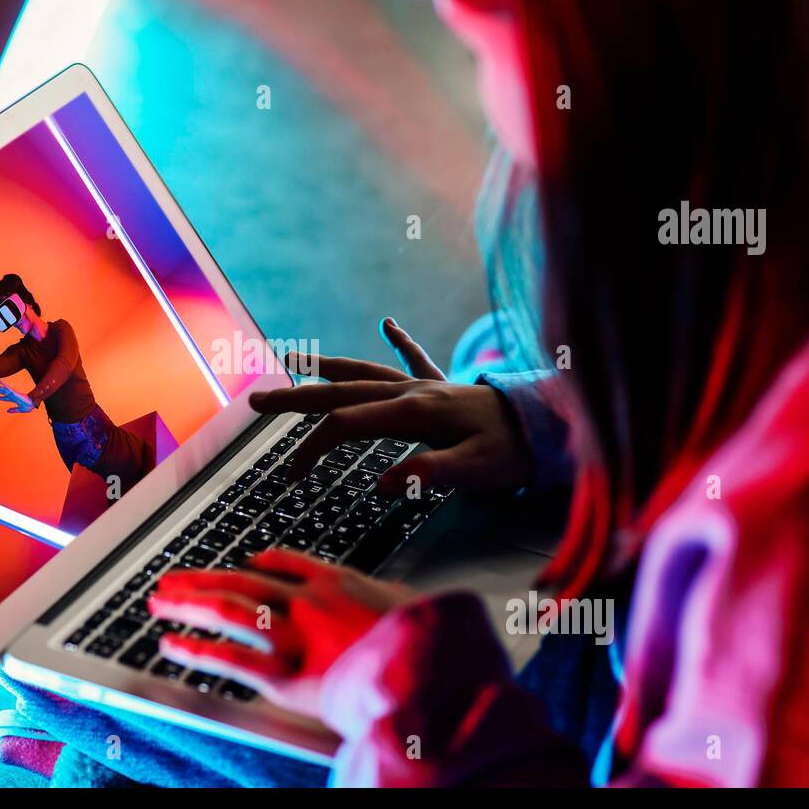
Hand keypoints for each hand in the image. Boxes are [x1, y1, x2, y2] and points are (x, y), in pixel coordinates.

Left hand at [0, 380, 33, 412]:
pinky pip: (8, 388)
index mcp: (14, 399)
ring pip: (4, 389)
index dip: (0, 397)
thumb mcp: (20, 410)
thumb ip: (13, 410)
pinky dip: (3, 384)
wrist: (33, 404)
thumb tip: (7, 411)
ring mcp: (13, 393)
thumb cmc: (28, 407)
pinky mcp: (14, 392)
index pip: (5, 398)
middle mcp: (13, 395)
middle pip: (3, 392)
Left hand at [149, 549, 414, 717]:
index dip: (261, 564)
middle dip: (202, 580)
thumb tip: (390, 594)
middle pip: (243, 581)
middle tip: (170, 580)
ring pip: (228, 609)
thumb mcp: (410, 603)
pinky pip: (230, 659)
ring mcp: (294, 635)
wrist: (428, 672)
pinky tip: (172, 644)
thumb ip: (388, 597)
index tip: (244, 564)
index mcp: (338, 582)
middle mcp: (308, 602)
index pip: (288, 563)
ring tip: (158, 602)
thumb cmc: (427, 641)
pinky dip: (197, 651)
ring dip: (188, 604)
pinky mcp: (286, 675)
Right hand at [249, 317, 532, 493]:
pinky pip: (416, 360)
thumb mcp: (476, 470)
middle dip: (295, 398)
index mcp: (414, 411)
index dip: (312, 450)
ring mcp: (426, 386)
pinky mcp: (444, 388)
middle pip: (341, 392)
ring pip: (366, 372)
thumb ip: (430, 474)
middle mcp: (413, 391)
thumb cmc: (515, 450)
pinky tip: (389, 324)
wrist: (553, 426)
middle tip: (255, 401)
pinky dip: (400, 343)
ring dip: (329, 367)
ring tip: (294, 358)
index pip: (346, 426)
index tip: (292, 475)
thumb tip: (384, 484)